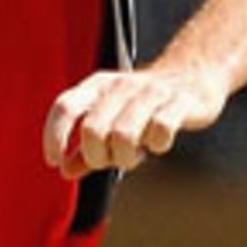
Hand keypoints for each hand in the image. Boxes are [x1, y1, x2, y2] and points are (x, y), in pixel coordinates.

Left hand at [42, 62, 228, 179]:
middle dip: (96, 156)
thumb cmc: (143, 106)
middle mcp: (121, 85)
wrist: (193, 75)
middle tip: (109, 161)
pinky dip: (157, 145)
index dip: (54, 136)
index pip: (65, 106)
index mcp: (98, 86)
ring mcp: (151, 92)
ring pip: (124, 134)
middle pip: (92, 129)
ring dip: (125, 157)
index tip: (54, 161)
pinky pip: (161, 129)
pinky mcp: (180, 101)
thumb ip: (86, 148)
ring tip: (134, 156)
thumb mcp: (110, 120)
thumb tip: (65, 171)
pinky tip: (158, 143)